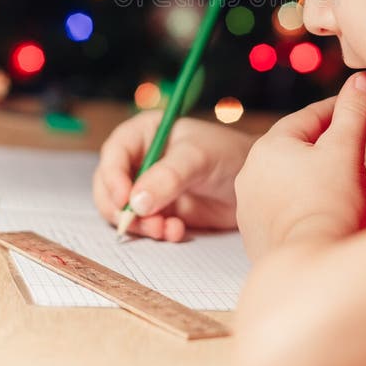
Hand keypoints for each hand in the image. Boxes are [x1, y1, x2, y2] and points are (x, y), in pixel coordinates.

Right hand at [93, 111, 255, 240]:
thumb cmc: (229, 155)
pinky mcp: (160, 211)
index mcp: (145, 133)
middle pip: (109, 186)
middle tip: (144, 222)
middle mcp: (141, 159)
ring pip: (123, 211)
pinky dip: (155, 232)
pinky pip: (144, 226)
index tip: (124, 199)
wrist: (256, 183)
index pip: (114, 153)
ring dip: (140, 225)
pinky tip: (177, 232)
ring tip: (165, 229)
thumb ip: (168, 177)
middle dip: (122, 208)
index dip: (112, 176)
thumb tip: (136, 201)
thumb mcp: (198, 158)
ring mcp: (148, 187)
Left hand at [235, 72, 365, 259]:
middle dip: (337, 153)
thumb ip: (353, 113)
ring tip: (357, 190)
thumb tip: (361, 82)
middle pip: (301, 151)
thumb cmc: (328, 207)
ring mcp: (251, 207)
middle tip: (364, 159)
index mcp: (268, 146)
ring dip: (327, 180)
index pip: (309, 117)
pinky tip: (333, 215)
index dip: (340, 109)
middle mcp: (251, 173)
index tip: (360, 104)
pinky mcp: (257, 235)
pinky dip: (312, 206)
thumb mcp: (346, 150)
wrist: (311, 269)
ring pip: (296, 181)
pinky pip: (289, 209)